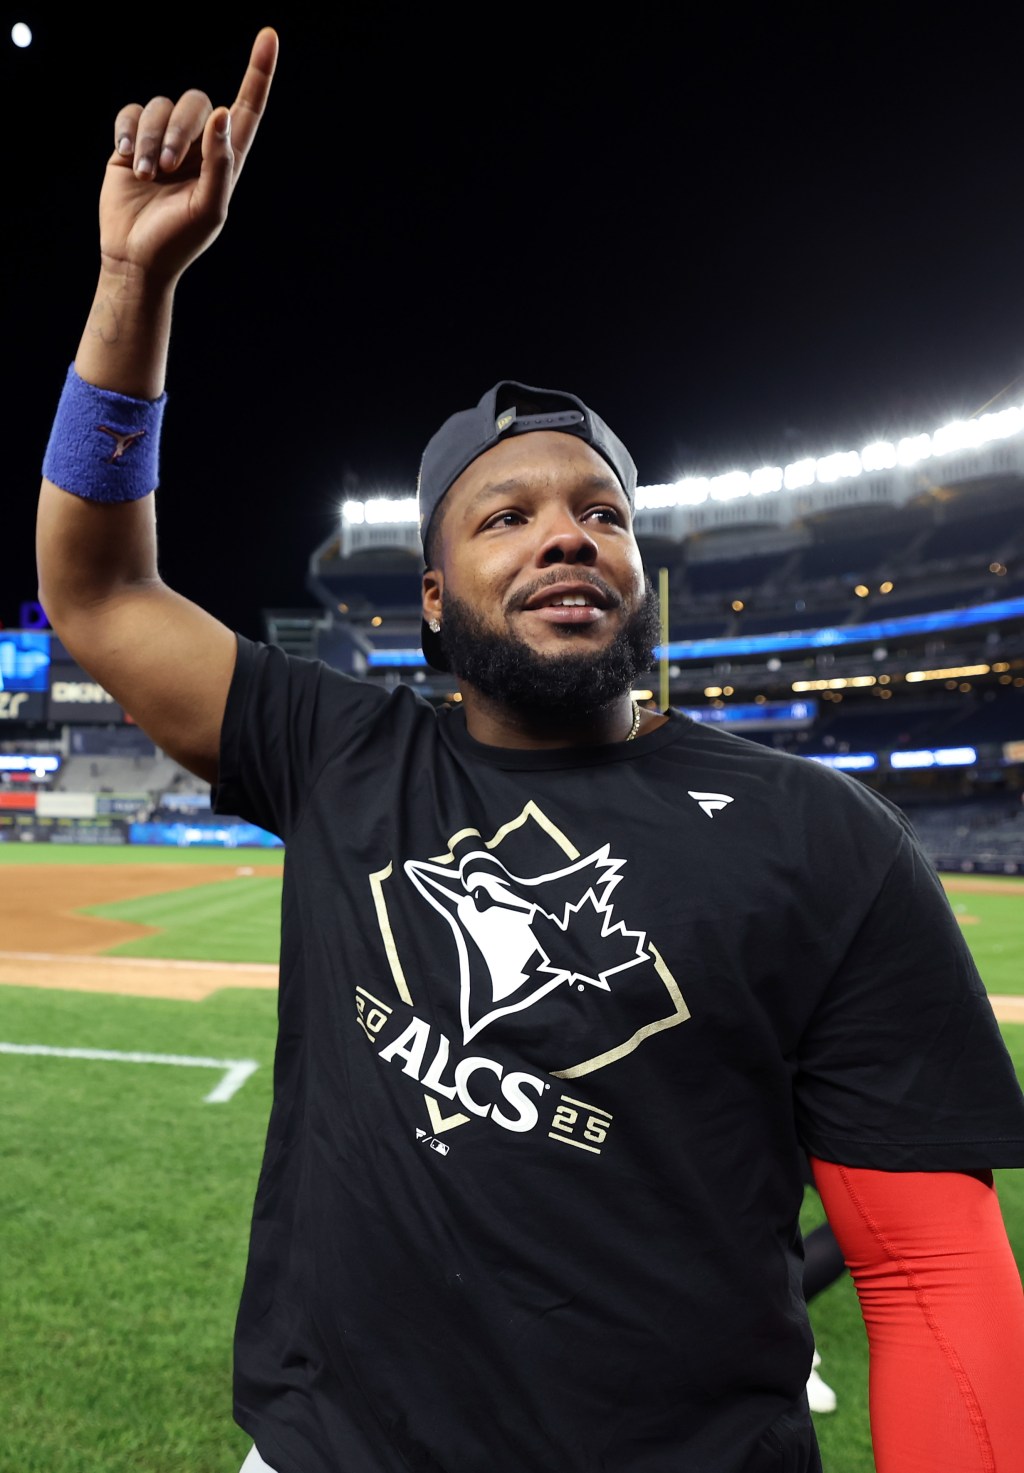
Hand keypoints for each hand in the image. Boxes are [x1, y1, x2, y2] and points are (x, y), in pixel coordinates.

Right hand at [98, 28, 278, 286]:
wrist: (136, 257)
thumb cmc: (179, 240)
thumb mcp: (210, 208)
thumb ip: (221, 163)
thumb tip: (221, 114)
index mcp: (226, 159)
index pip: (248, 108)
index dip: (259, 72)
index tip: (270, 36)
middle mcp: (198, 144)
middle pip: (195, 102)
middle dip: (180, 130)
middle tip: (169, 168)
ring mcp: (164, 141)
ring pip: (160, 107)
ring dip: (152, 139)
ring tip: (149, 175)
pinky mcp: (133, 142)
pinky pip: (132, 112)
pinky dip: (130, 130)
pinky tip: (128, 157)